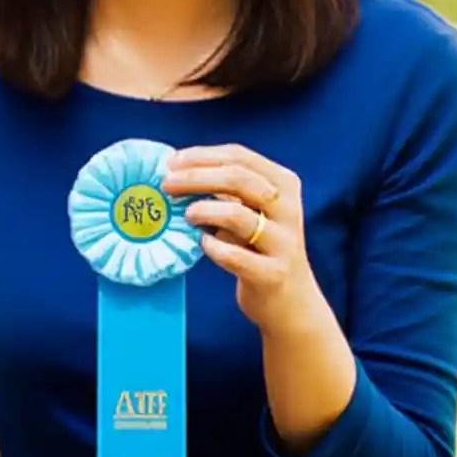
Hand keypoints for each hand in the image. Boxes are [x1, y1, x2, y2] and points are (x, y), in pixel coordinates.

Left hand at [161, 144, 327, 334]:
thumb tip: (175, 168)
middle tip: (166, 185)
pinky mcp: (272, 274)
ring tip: (187, 215)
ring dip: (204, 210)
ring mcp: (283, 242)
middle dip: (196, 178)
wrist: (290, 300)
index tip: (171, 162)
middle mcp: (288, 208)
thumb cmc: (259, 248)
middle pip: (238, 179)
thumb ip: (225, 189)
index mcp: (283, 184)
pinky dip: (212, 247)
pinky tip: (204, 244)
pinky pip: (235, 256)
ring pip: (238, 215)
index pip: (240, 156)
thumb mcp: (250, 210)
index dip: (202, 156)